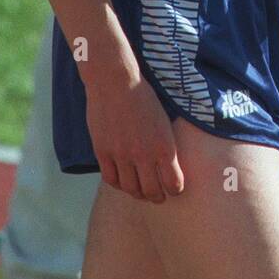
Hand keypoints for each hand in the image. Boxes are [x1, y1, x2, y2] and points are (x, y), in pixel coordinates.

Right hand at [82, 57, 184, 203]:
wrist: (116, 82)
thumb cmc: (144, 97)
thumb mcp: (164, 121)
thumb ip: (166, 145)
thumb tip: (169, 164)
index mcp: (165, 147)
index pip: (174, 184)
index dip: (175, 191)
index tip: (174, 189)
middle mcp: (144, 155)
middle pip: (152, 191)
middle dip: (158, 197)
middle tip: (159, 197)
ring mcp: (122, 155)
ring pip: (131, 189)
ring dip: (138, 194)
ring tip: (141, 192)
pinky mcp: (103, 152)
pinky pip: (111, 179)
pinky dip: (119, 184)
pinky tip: (123, 181)